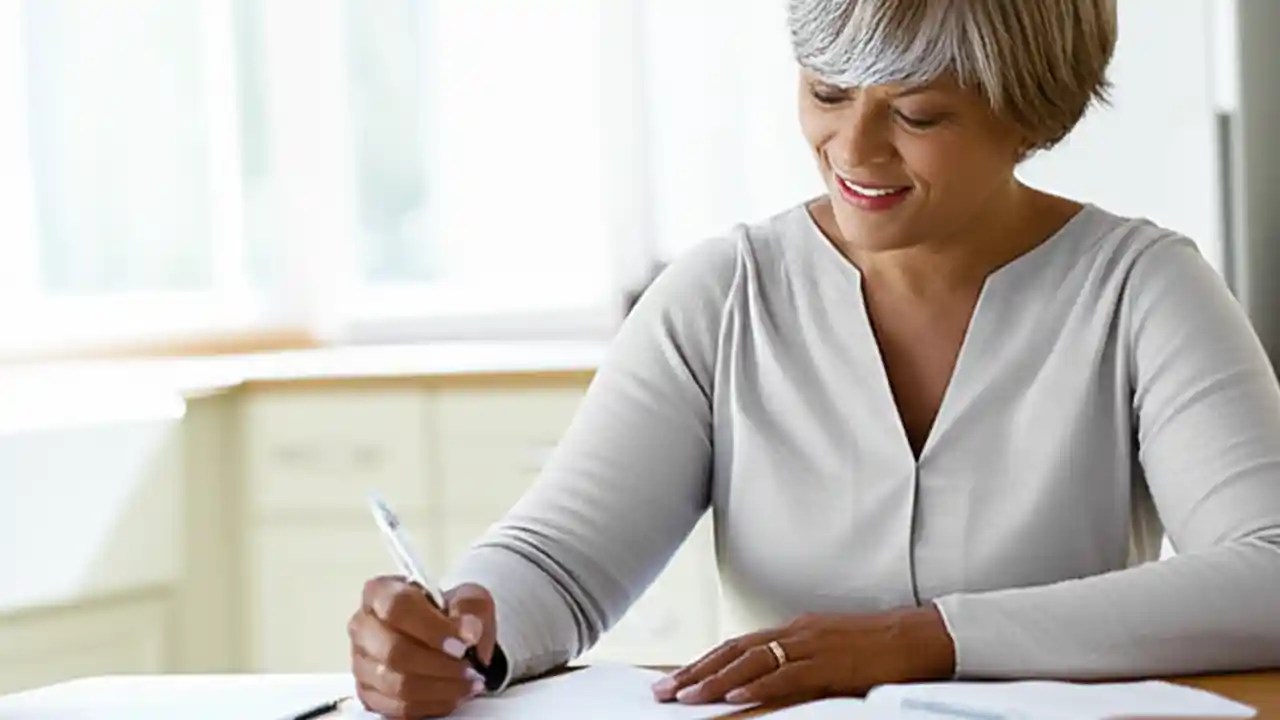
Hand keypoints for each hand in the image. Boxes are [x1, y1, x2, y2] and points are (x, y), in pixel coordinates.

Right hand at [348, 577, 497, 717]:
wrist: (448, 636)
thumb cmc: (452, 612)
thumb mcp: (469, 599)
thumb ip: (470, 610)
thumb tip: (468, 631)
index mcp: (381, 592)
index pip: (397, 607)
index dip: (431, 629)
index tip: (461, 644)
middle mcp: (363, 626)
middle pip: (392, 651)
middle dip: (438, 664)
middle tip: (468, 668)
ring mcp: (362, 662)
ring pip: (396, 684)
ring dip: (439, 687)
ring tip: (468, 682)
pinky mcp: (368, 693)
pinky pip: (398, 708)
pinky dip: (431, 704)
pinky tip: (454, 695)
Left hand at [652, 604, 954, 706]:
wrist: (923, 636)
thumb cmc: (882, 646)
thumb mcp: (831, 648)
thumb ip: (799, 659)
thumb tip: (768, 678)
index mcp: (795, 629)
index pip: (738, 645)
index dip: (704, 661)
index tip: (676, 678)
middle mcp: (797, 633)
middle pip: (734, 651)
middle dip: (696, 671)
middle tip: (664, 691)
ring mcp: (812, 646)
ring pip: (751, 663)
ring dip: (714, 681)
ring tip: (685, 696)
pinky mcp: (830, 664)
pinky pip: (785, 677)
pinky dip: (755, 686)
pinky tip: (733, 697)